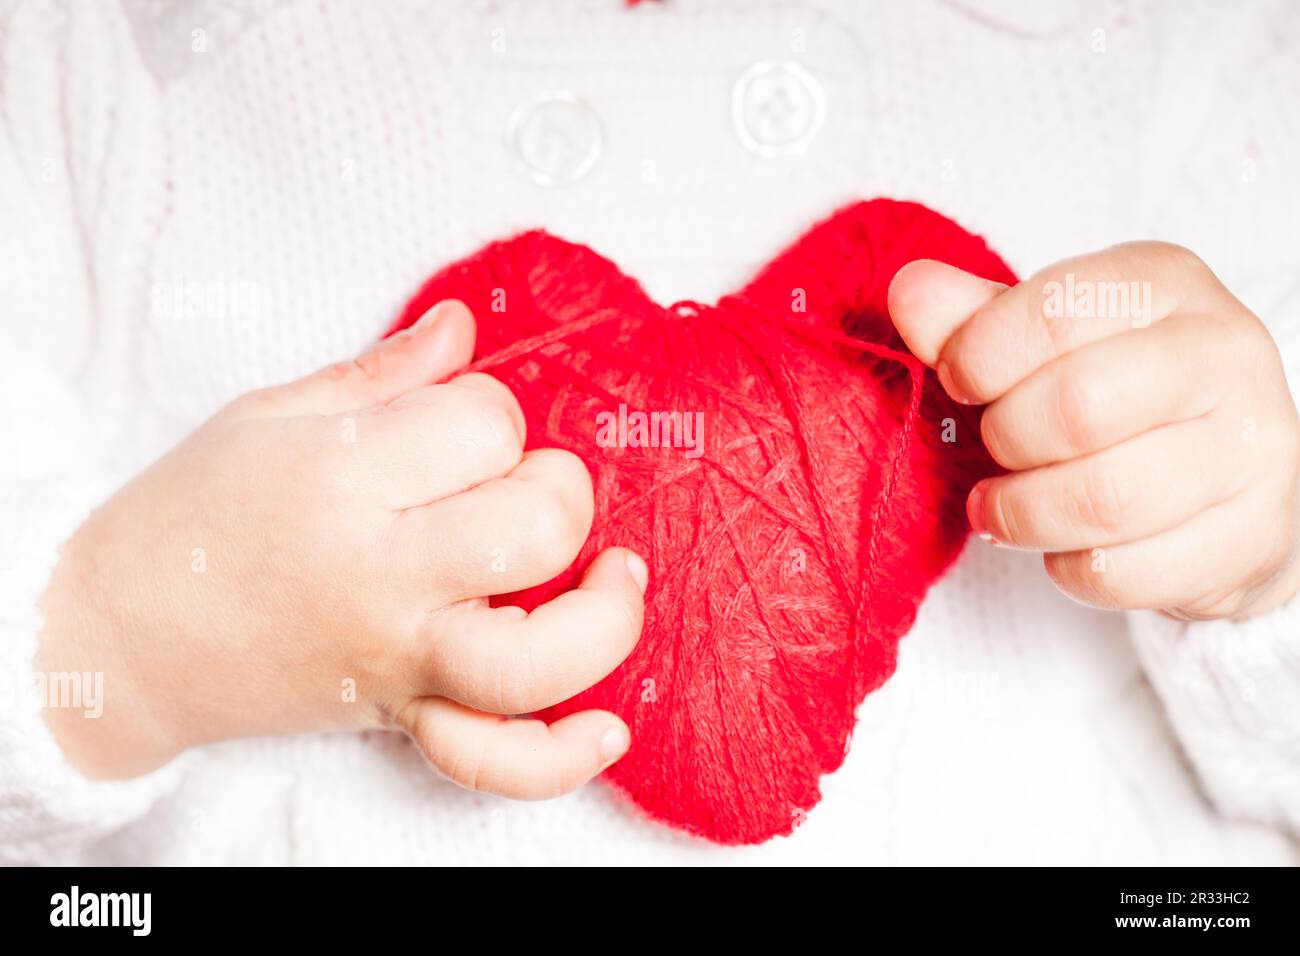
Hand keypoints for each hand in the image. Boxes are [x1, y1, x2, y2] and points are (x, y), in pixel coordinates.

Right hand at [38, 300, 645, 794]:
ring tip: (610, 572)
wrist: (124, 637)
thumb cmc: (195, 513)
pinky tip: (609, 728)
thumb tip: (465, 325)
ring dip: (602, 613)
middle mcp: (382, 576)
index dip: (493, 411)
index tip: (459, 423)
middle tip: (518, 484)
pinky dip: (561, 757)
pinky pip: (495, 761)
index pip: (488, 425)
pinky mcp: (404, 716)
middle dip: (557, 488)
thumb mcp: (273, 414)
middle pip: (537, 527)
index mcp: (346, 479)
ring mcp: (399, 658)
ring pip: (540, 657)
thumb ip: (384, 373)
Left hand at [889, 242, 1299, 619]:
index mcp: (1167, 284)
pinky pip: (1123, 572)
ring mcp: (1253, 451)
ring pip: (1103, 502)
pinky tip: (1064, 545)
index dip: (979, 357)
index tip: (960, 381)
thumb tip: (909, 292)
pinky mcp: (1252, 539)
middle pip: (1078, 408)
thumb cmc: (1116, 393)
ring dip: (1024, 515)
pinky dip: (1067, 569)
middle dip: (1006, 441)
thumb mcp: (1045, 339)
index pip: (1054, 311)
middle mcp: (1226, 356)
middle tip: (992, 449)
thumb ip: (973, 319)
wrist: (1225, 476)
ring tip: (1001, 507)